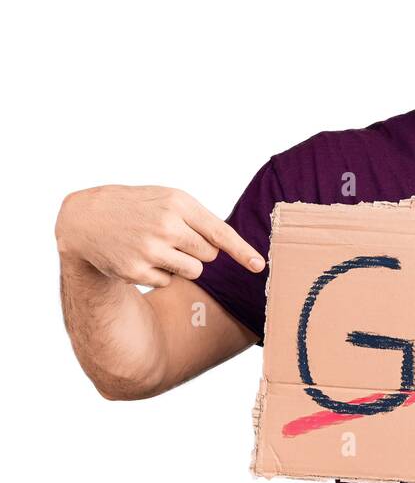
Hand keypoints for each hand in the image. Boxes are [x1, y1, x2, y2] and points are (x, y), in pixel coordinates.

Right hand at [56, 185, 264, 287]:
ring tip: (157, 247)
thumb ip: (200, 219)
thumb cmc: (140, 207)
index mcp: (179, 204)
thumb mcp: (169, 199)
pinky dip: (160, 274)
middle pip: (210, 255)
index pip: (220, 233)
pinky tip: (140, 257)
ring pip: (194, 271)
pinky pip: (169, 282)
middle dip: (199, 250)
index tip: (259, 265)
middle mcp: (166, 226)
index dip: (242, 251)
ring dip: (182, 264)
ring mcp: (150, 250)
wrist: (87, 218)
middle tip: (173, 237)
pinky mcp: (136, 271)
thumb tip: (228, 247)